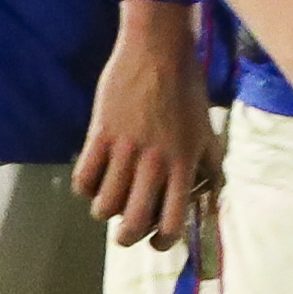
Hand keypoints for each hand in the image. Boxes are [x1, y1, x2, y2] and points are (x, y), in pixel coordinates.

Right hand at [71, 0, 218, 246]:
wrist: (159, 51)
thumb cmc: (187, 91)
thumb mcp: (207, 132)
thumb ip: (209, 168)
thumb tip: (208, 200)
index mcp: (184, 164)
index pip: (172, 222)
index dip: (162, 242)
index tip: (157, 240)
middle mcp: (155, 163)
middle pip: (133, 224)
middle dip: (128, 237)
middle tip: (127, 230)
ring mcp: (125, 149)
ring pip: (104, 207)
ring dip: (105, 209)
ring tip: (112, 196)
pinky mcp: (100, 135)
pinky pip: (83, 179)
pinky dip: (86, 187)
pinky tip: (96, 175)